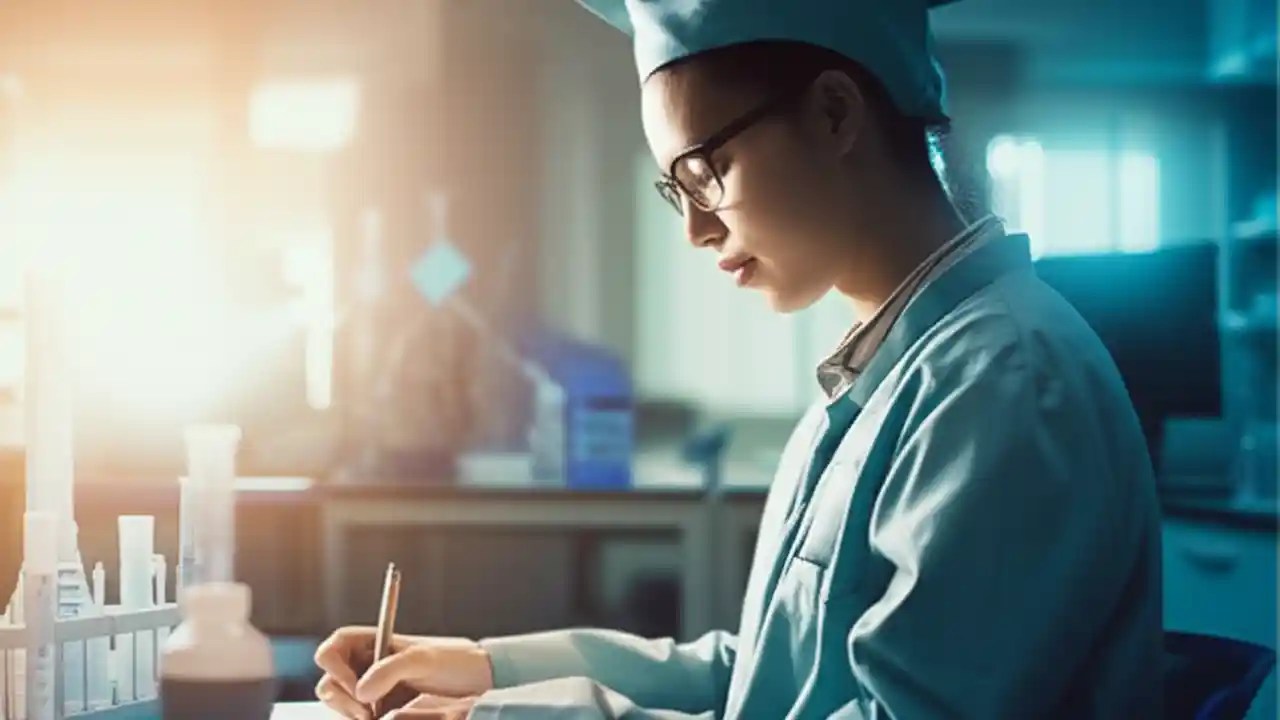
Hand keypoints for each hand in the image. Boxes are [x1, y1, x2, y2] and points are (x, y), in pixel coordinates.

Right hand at [314, 626, 493, 718]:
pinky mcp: (381, 709)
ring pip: (341, 702)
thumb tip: (360, 691)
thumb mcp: (424, 660)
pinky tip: (383, 718)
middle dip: (341, 697)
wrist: (478, 680)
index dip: (333, 663)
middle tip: (365, 711)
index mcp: (374, 641)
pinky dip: (362, 719)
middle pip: (330, 679)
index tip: (352, 682)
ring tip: (376, 715)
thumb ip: (391, 669)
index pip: (334, 647)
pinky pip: (358, 716)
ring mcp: (373, 687)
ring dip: (350, 712)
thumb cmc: (454, 660)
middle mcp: (369, 663)